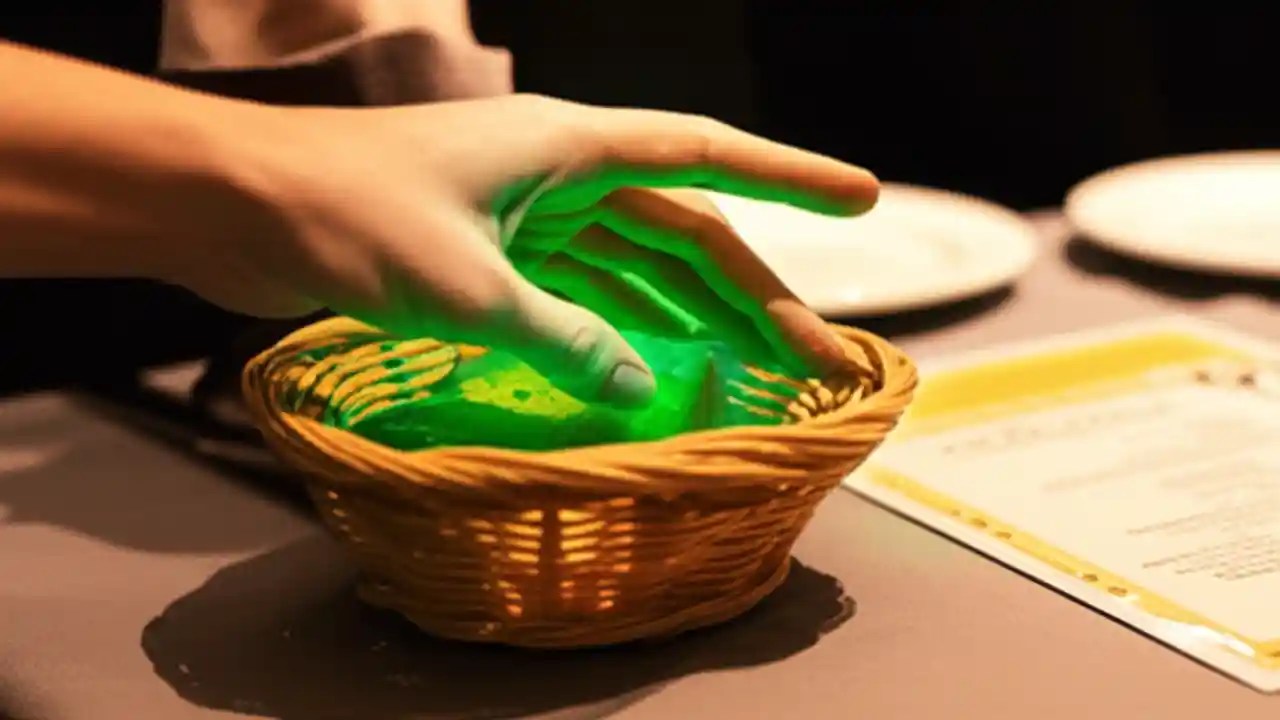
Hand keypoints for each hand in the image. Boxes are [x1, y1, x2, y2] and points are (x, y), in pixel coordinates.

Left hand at [178, 94, 878, 405]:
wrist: (232, 203)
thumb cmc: (344, 217)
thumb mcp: (467, 287)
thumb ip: (561, 339)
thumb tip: (638, 386)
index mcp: (566, 148)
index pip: (703, 155)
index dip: (789, 178)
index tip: (862, 197)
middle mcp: (557, 173)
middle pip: (680, 229)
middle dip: (749, 292)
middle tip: (811, 355)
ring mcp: (523, 215)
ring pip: (632, 266)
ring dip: (688, 316)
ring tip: (749, 372)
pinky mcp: (487, 254)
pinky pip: (578, 291)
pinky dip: (616, 328)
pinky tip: (649, 367)